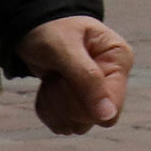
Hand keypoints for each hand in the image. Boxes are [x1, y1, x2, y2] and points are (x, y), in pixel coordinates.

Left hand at [15, 15, 132, 134]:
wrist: (32, 26)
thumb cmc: (51, 29)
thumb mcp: (65, 49)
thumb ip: (87, 79)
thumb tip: (108, 116)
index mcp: (118, 60)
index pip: (112, 108)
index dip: (83, 105)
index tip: (64, 82)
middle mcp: (112, 79)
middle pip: (92, 119)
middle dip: (66, 102)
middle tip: (56, 77)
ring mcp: (96, 93)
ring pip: (78, 125)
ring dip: (55, 106)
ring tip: (51, 81)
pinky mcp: (80, 102)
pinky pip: (65, 124)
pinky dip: (49, 110)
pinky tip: (48, 88)